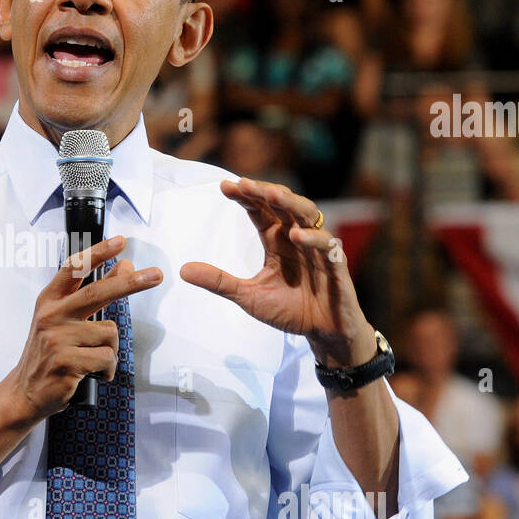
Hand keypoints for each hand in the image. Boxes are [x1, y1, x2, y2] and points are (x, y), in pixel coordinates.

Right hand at [5, 234, 161, 423]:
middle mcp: (50, 316)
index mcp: (49, 301)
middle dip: (130, 283)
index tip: (120, 242)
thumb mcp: (65, 319)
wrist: (25, 392)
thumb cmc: (49, 353)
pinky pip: (106, 358)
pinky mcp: (66, 363)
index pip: (74, 268)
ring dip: (110, 350)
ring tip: (93, 360)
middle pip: (96, 292)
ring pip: (109, 333)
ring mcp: (57, 339)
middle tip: (156, 275)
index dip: (98, 252)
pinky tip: (94, 374)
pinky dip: (107, 369)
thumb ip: (93, 292)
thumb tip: (124, 266)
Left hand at [180, 179, 373, 366]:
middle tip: (244, 184)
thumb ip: (219, 282)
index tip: (225, 186)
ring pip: (307, 216)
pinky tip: (297, 235)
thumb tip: (182, 271)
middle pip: (283, 205)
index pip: (261, 211)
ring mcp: (317, 249)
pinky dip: (313, 239)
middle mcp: (297, 239)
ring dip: (291, 203)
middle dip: (265, 192)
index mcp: (277, 241)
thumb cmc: (289, 310)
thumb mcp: (248, 297)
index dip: (246, 197)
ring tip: (272, 194)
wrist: (323, 334)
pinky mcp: (336, 265)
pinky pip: (327, 246)